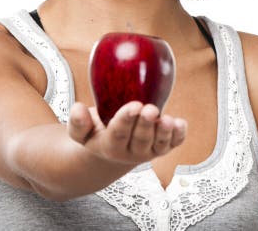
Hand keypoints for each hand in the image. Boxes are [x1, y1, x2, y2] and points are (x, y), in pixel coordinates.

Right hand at [67, 100, 186, 164]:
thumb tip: (78, 109)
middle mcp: (132, 151)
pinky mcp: (163, 147)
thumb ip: (77, 123)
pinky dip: (178, 135)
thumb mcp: (82, 132)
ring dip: (164, 132)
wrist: (115, 149)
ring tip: (167, 120)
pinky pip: (173, 143)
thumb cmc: (99, 133)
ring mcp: (149, 150)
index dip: (126, 120)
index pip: (118, 134)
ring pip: (158, 144)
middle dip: (146, 124)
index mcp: (110, 146)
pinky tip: (181, 124)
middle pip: (140, 140)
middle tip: (150, 109)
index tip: (133, 106)